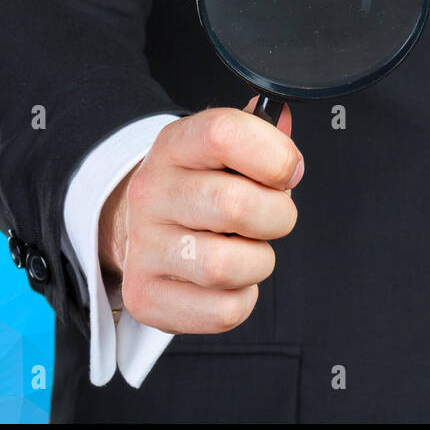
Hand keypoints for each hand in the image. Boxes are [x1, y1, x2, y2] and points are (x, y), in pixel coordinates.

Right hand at [98, 98, 301, 333]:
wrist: (141, 226)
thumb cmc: (202, 185)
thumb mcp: (225, 148)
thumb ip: (261, 133)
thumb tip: (283, 118)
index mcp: (175, 145)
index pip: (224, 133)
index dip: (274, 155)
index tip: (289, 172)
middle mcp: (151, 192)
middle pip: (235, 206)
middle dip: (278, 216)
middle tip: (272, 216)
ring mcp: (143, 247)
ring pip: (225, 266)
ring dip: (258, 261)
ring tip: (248, 249)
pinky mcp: (146, 296)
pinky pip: (222, 311)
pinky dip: (242, 299)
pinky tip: (231, 280)